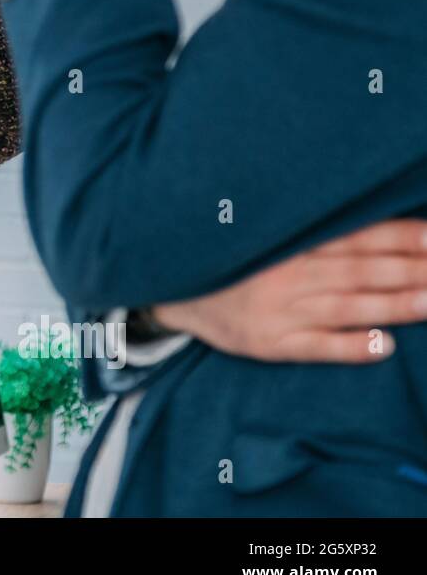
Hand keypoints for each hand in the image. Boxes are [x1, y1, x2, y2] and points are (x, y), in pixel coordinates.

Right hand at [152, 220, 426, 362]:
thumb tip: (372, 226)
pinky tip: (382, 345)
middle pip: (361, 270)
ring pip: (348, 306)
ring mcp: (280, 311)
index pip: (357, 237)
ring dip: (395, 305)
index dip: (400, 236)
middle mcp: (288, 274)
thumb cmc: (231, 262)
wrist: (173, 293)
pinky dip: (349, 347)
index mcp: (290, 244)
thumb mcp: (264, 237)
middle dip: (412, 268)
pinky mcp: (269, 344)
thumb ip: (312, 234)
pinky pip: (315, 347)